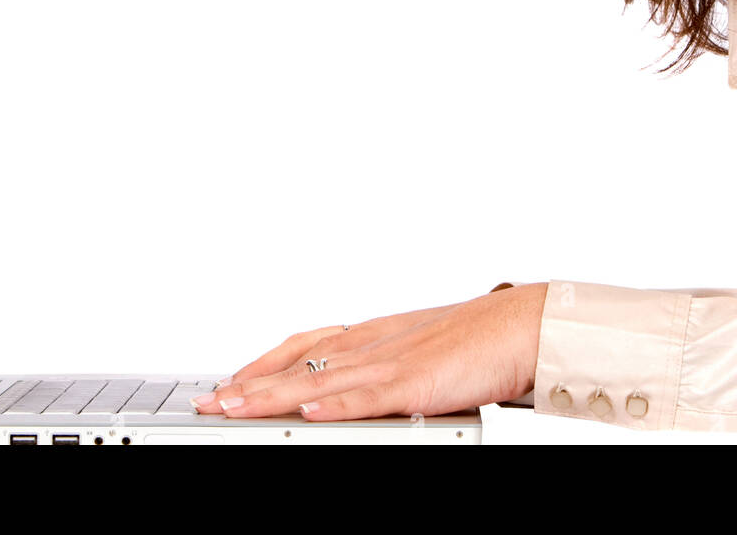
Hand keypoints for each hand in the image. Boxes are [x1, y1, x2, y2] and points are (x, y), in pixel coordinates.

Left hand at [191, 283, 548, 420]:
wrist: (525, 325)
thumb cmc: (483, 341)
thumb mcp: (423, 355)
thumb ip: (389, 373)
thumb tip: (361, 395)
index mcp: (376, 335)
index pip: (306, 344)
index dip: (264, 363)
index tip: (231, 381)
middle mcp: (375, 343)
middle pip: (300, 360)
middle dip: (251, 383)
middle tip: (210, 400)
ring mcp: (394, 362)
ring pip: (322, 378)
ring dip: (274, 394)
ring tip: (235, 406)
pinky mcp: (418, 382)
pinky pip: (370, 396)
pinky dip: (337, 404)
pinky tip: (309, 412)